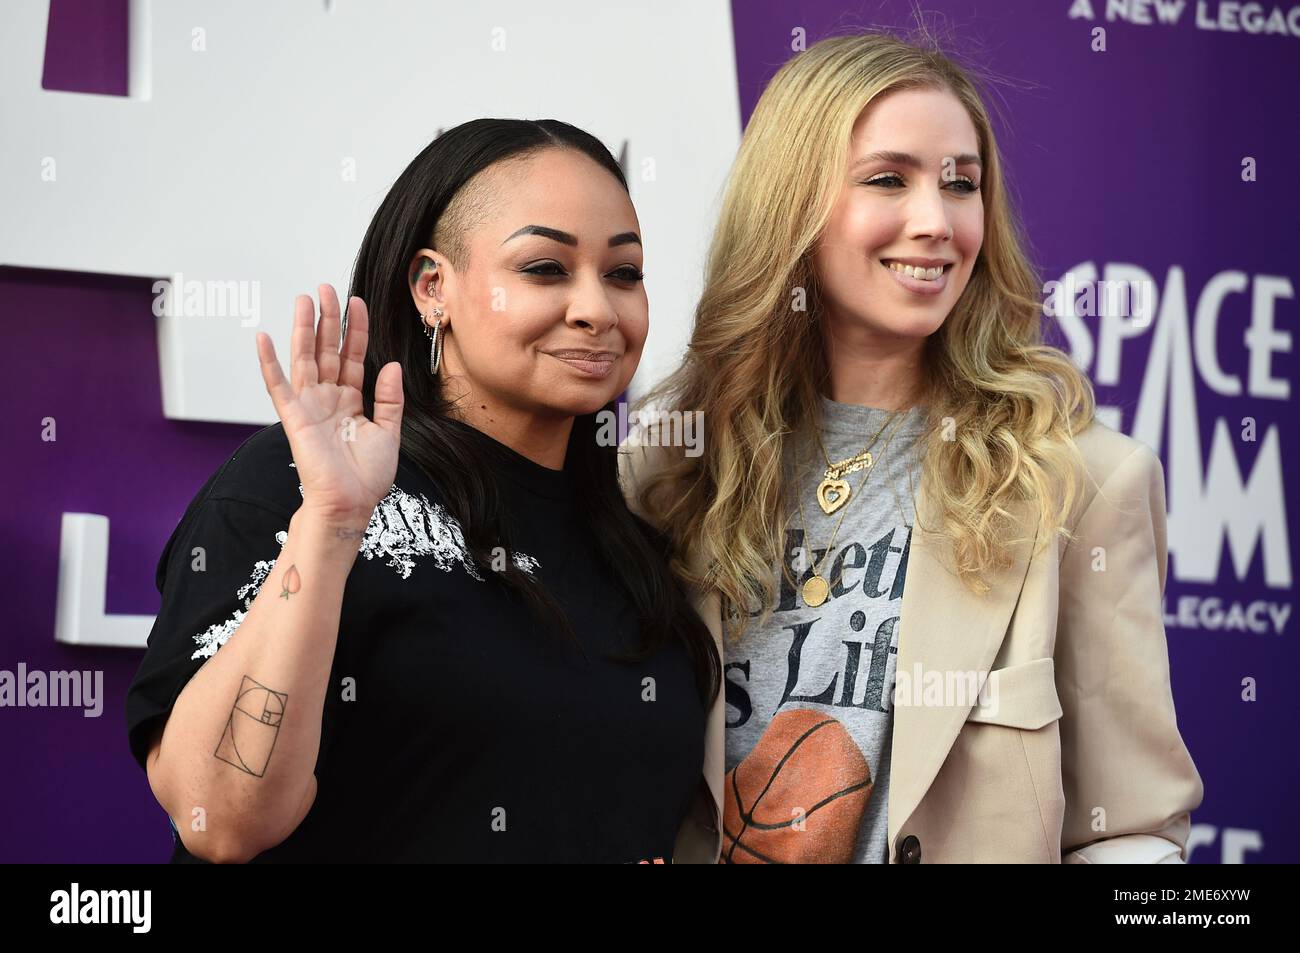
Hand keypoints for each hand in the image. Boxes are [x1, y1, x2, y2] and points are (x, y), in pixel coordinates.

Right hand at [256, 285, 403, 528]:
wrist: (351, 503)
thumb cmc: (367, 476)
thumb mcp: (389, 432)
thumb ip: (389, 398)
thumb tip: (391, 365)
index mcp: (351, 401)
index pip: (353, 356)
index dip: (355, 330)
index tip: (357, 302)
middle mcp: (329, 398)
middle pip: (327, 350)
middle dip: (328, 319)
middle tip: (327, 288)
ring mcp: (310, 405)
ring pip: (305, 358)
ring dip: (303, 328)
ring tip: (304, 299)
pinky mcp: (294, 417)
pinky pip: (278, 386)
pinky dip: (269, 362)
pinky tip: (263, 338)